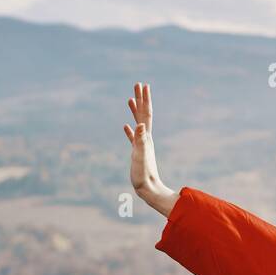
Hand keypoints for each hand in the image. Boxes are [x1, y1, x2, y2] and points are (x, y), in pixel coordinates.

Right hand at [123, 81, 177, 216]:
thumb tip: (141, 124)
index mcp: (147, 137)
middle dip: (141, 99)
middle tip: (137, 84)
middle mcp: (146, 138)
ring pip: (138, 123)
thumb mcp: (140, 155)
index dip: (145, 99)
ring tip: (130, 99)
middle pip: (144, 114)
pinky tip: (126, 126)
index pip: (146, 114)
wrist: (148, 189)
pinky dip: (130, 130)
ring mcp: (142, 144)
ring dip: (135, 110)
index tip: (143, 85)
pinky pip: (133, 137)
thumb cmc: (143, 174)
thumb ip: (140, 140)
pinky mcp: (137, 152)